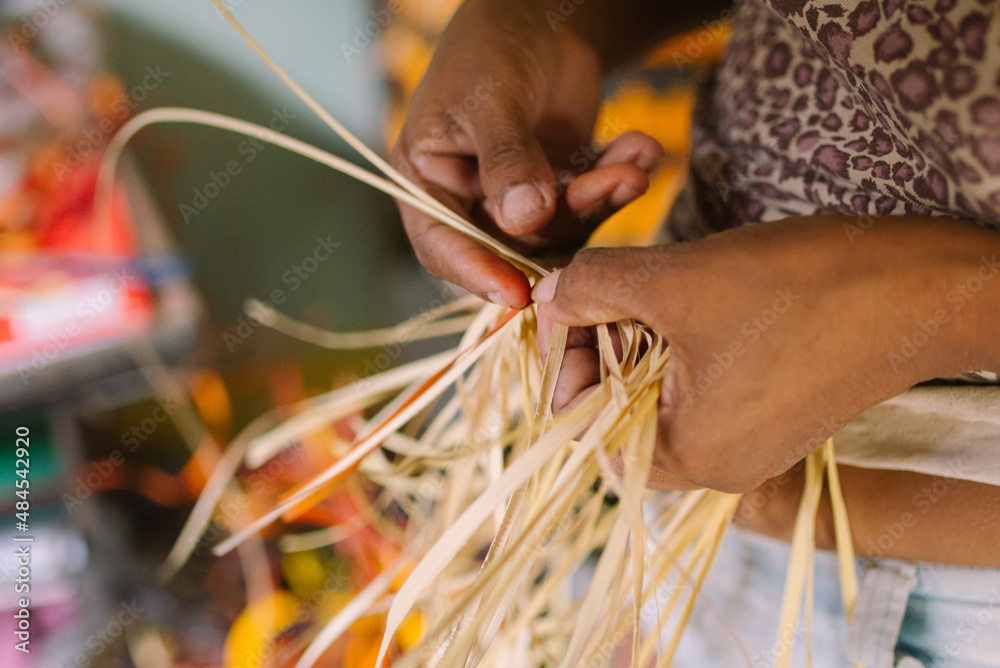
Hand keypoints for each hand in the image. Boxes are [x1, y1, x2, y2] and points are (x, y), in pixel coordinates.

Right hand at [390, 0, 662, 307]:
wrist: (538, 16)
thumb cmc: (491, 47)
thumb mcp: (490, 97)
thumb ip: (506, 159)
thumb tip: (523, 220)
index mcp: (428, 182)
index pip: (442, 245)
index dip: (476, 273)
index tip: (517, 293)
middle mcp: (470, 201)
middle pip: (511, 246)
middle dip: (566, 220)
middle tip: (612, 186)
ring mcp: (517, 199)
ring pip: (560, 229)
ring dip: (601, 198)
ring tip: (634, 161)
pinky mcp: (560, 190)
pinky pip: (590, 205)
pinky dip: (617, 181)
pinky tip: (640, 150)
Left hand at [533, 216, 999, 491]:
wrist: (923, 286)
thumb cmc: (800, 287)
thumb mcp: (674, 280)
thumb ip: (592, 287)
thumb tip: (545, 293)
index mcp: (686, 458)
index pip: (579, 423)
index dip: (559, 356)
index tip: (564, 297)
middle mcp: (713, 468)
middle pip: (613, 409)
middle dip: (595, 344)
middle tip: (604, 289)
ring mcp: (745, 444)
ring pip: (652, 394)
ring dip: (634, 338)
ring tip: (651, 288)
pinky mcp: (769, 414)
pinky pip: (693, 387)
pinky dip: (674, 343)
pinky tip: (687, 300)